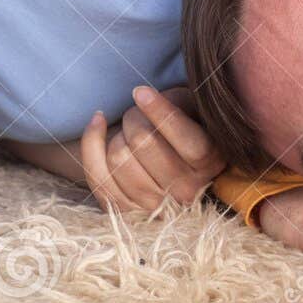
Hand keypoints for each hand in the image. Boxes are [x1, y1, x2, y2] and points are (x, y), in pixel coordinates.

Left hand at [80, 85, 226, 213]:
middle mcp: (187, 190)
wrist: (166, 159)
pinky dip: (91, 142)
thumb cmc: (180, 124)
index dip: (159, 111)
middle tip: (136, 112)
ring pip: (118, 157)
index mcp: (210, 162)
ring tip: (127, 130)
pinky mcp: (125, 211)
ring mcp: (155, 205)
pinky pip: (96, 175)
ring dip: (117, 134)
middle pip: (143, 142)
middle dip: (133, 117)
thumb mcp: (193, 109)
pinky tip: (97, 123)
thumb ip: (180, 103)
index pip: (185, 138)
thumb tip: (144, 96)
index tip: (140, 91)